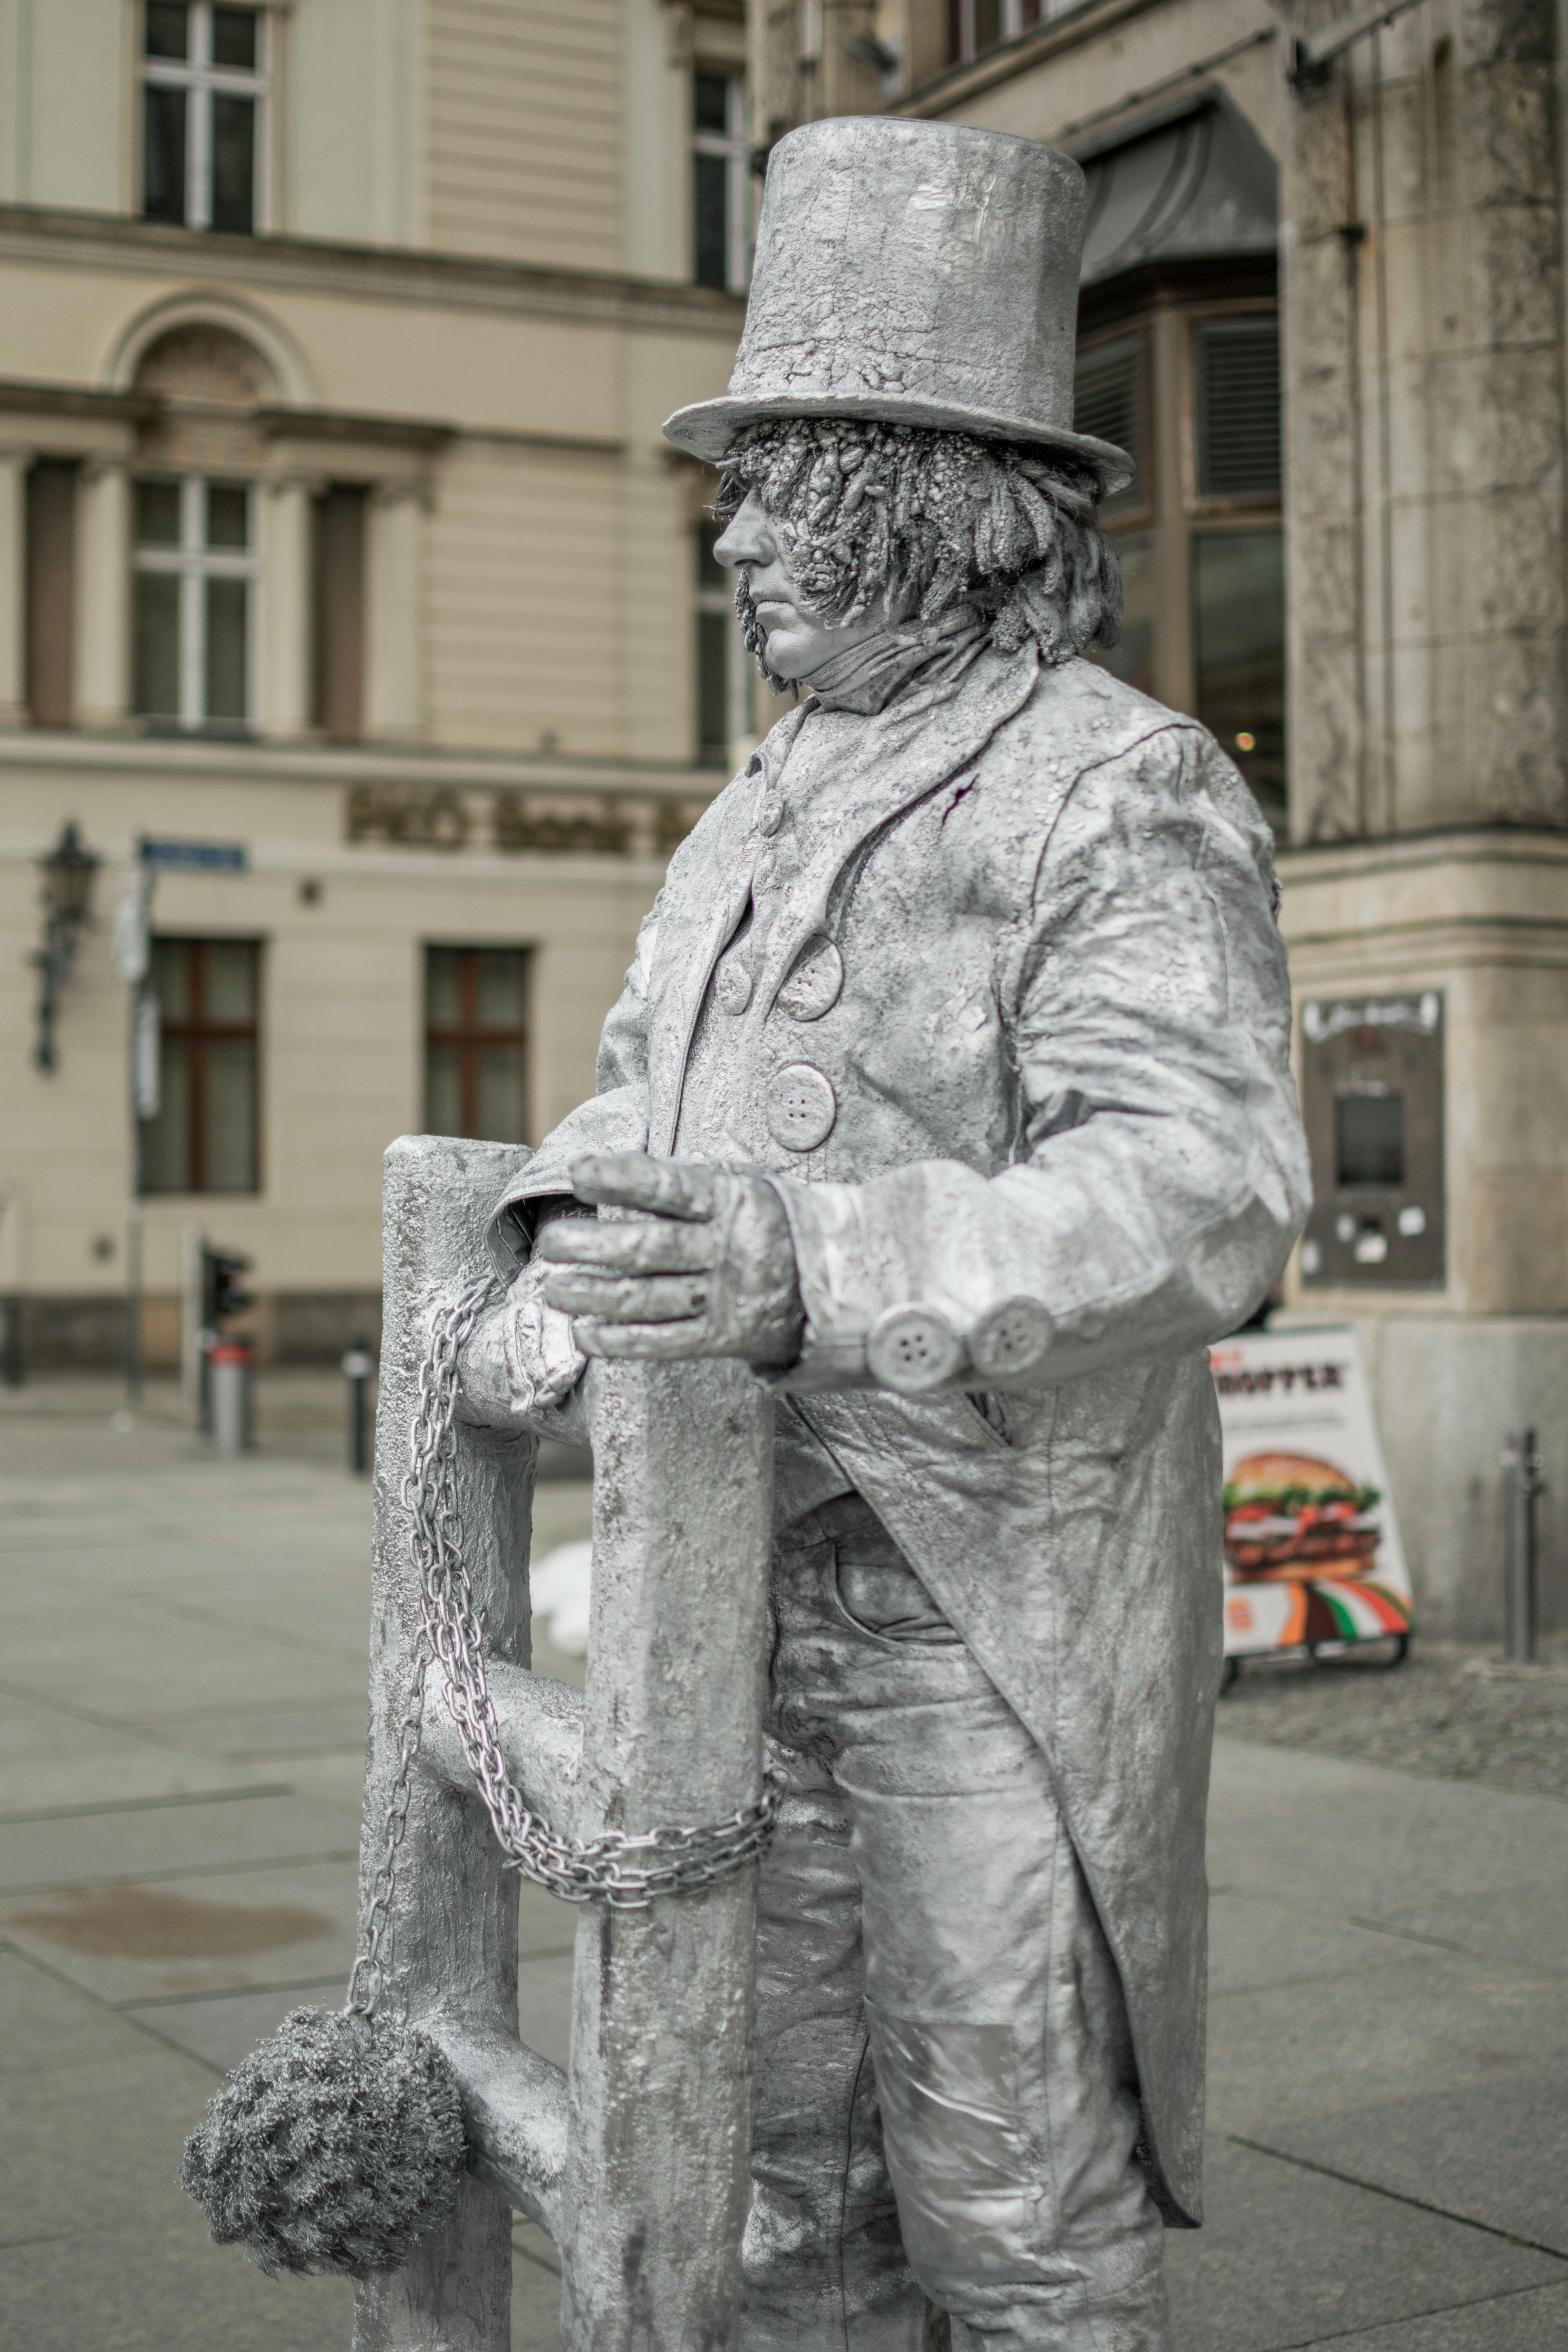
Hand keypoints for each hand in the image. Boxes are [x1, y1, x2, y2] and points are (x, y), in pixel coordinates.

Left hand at [537, 1153, 803, 1365]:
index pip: (669, 1187)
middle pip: (648, 1248)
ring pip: (647, 1298)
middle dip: (591, 1246)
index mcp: (733, 1200)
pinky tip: (584, 1335)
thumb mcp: (741, 1185)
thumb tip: (604, 1172)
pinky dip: (619, 1341)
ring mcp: (727, 1296)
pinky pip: (663, 1342)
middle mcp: (728, 1248)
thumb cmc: (764, 1220)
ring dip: (591, 1295)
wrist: (830, 1276)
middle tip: (549, 1242)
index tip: (577, 1174)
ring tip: (553, 1289)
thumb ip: (684, 1183)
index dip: (621, 1179)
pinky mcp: (724, 1337)